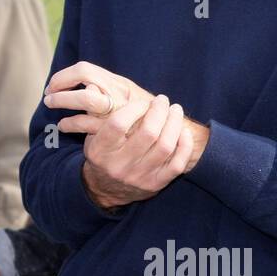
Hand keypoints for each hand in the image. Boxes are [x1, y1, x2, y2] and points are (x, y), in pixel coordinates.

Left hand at [43, 61, 155, 118]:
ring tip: (51, 104)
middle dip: (60, 84)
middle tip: (48, 95)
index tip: (54, 85)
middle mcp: (117, 92)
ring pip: (86, 98)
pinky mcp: (114, 128)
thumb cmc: (140, 115)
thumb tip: (82, 84)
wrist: (164, 133)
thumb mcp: (126, 96)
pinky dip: (70, 123)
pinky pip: (87, 124)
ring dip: (62, 100)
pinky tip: (64, 125)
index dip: (64, 76)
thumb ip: (105, 88)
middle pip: (84, 75)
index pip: (85, 69)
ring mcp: (117, 108)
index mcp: (117, 82)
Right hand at [69, 93, 193, 208]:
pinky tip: (182, 131)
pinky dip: (184, 145)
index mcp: (101, 151)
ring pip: (165, 146)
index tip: (142, 102)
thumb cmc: (102, 154)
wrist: (104, 189)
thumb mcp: (92, 135)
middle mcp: (119, 165)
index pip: (119, 124)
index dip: (135, 107)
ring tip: (175, 110)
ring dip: (175, 123)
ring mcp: (139, 176)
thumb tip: (94, 87)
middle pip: (148, 133)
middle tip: (162, 100)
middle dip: (160, 111)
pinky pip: (177, 164)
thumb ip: (97, 113)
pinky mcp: (155, 184)